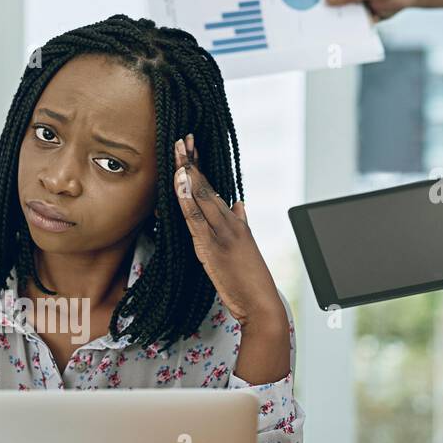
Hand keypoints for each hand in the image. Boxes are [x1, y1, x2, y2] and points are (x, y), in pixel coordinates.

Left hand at [172, 136, 288, 383]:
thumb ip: (241, 224)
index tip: (191, 148)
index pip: (213, 189)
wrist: (261, 303)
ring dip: (189, 174)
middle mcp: (229, 223)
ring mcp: (221, 234)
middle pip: (206, 187)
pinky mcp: (212, 247)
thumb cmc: (251, 280)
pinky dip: (188, 199)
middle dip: (193, 162)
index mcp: (235, 222)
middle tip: (182, 139)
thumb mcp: (246, 247)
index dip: (200, 168)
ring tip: (180, 152)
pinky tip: (181, 183)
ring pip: (201, 198)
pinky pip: (196, 219)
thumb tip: (239, 205)